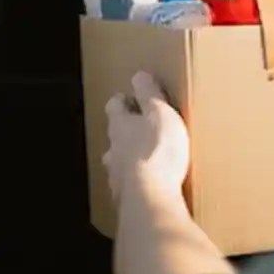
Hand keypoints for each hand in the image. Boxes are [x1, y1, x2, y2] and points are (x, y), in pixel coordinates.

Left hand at [103, 71, 189, 204]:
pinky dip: (136, 182)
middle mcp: (113, 149)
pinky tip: (148, 186)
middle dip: (124, 131)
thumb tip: (139, 75)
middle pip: (114, 135)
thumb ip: (149, 95)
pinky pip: (129, 185)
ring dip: (128, 158)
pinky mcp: (125, 198)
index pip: (115, 106)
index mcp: (121, 125)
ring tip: (143, 159)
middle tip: (137, 127)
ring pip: (118, 161)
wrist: (150, 197)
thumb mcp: (160, 113)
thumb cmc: (156, 151)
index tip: (129, 96)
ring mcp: (117, 175)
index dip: (122, 100)